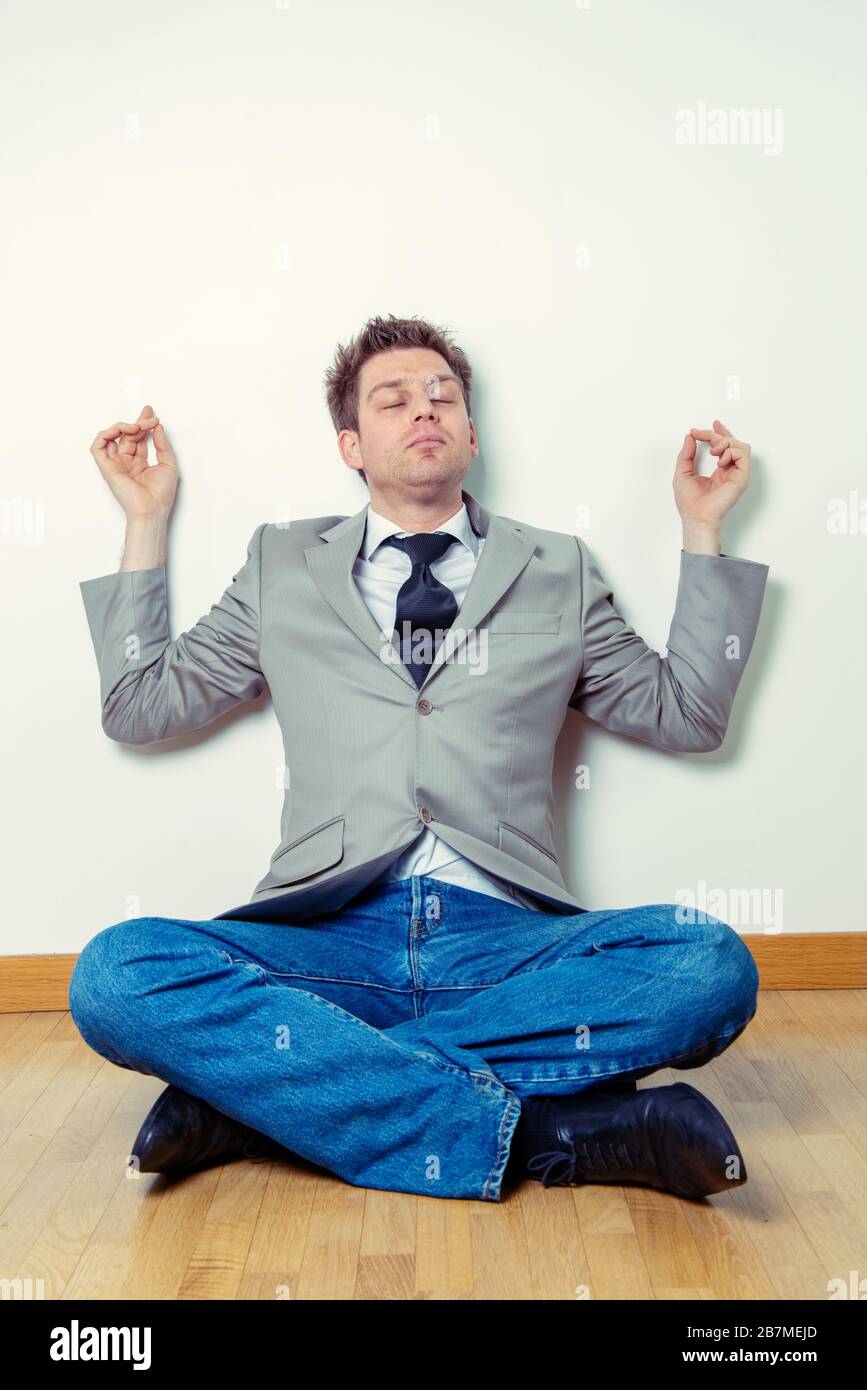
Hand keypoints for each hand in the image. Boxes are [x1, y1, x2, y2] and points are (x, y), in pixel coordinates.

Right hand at [89, 404, 178, 520]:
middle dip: (138, 422)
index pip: (138, 438)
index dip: (143, 423)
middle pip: (127, 435)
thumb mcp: (169, 464)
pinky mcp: (107, 468)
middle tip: (150, 418)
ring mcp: (115, 464)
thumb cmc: (161, 494)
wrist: (152, 510)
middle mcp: (126, 462)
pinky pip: (97, 447)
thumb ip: (163, 445)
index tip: (152, 414)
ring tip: (137, 426)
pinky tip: (122, 430)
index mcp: (140, 463)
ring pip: (111, 437)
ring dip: (123, 427)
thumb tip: (158, 427)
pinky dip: (106, 434)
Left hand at [673, 420, 750, 530]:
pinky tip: (720, 461)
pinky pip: (743, 455)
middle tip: (701, 435)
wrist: (695, 517)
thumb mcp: (682, 473)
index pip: (724, 447)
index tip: (705, 427)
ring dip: (725, 442)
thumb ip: (686, 455)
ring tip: (712, 450)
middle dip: (716, 435)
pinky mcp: (741, 478)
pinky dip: (731, 452)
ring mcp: (737, 475)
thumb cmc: (690, 502)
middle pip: (732, 443)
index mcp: (719, 471)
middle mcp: (730, 471)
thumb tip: (690, 437)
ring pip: (741, 446)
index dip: (718, 433)